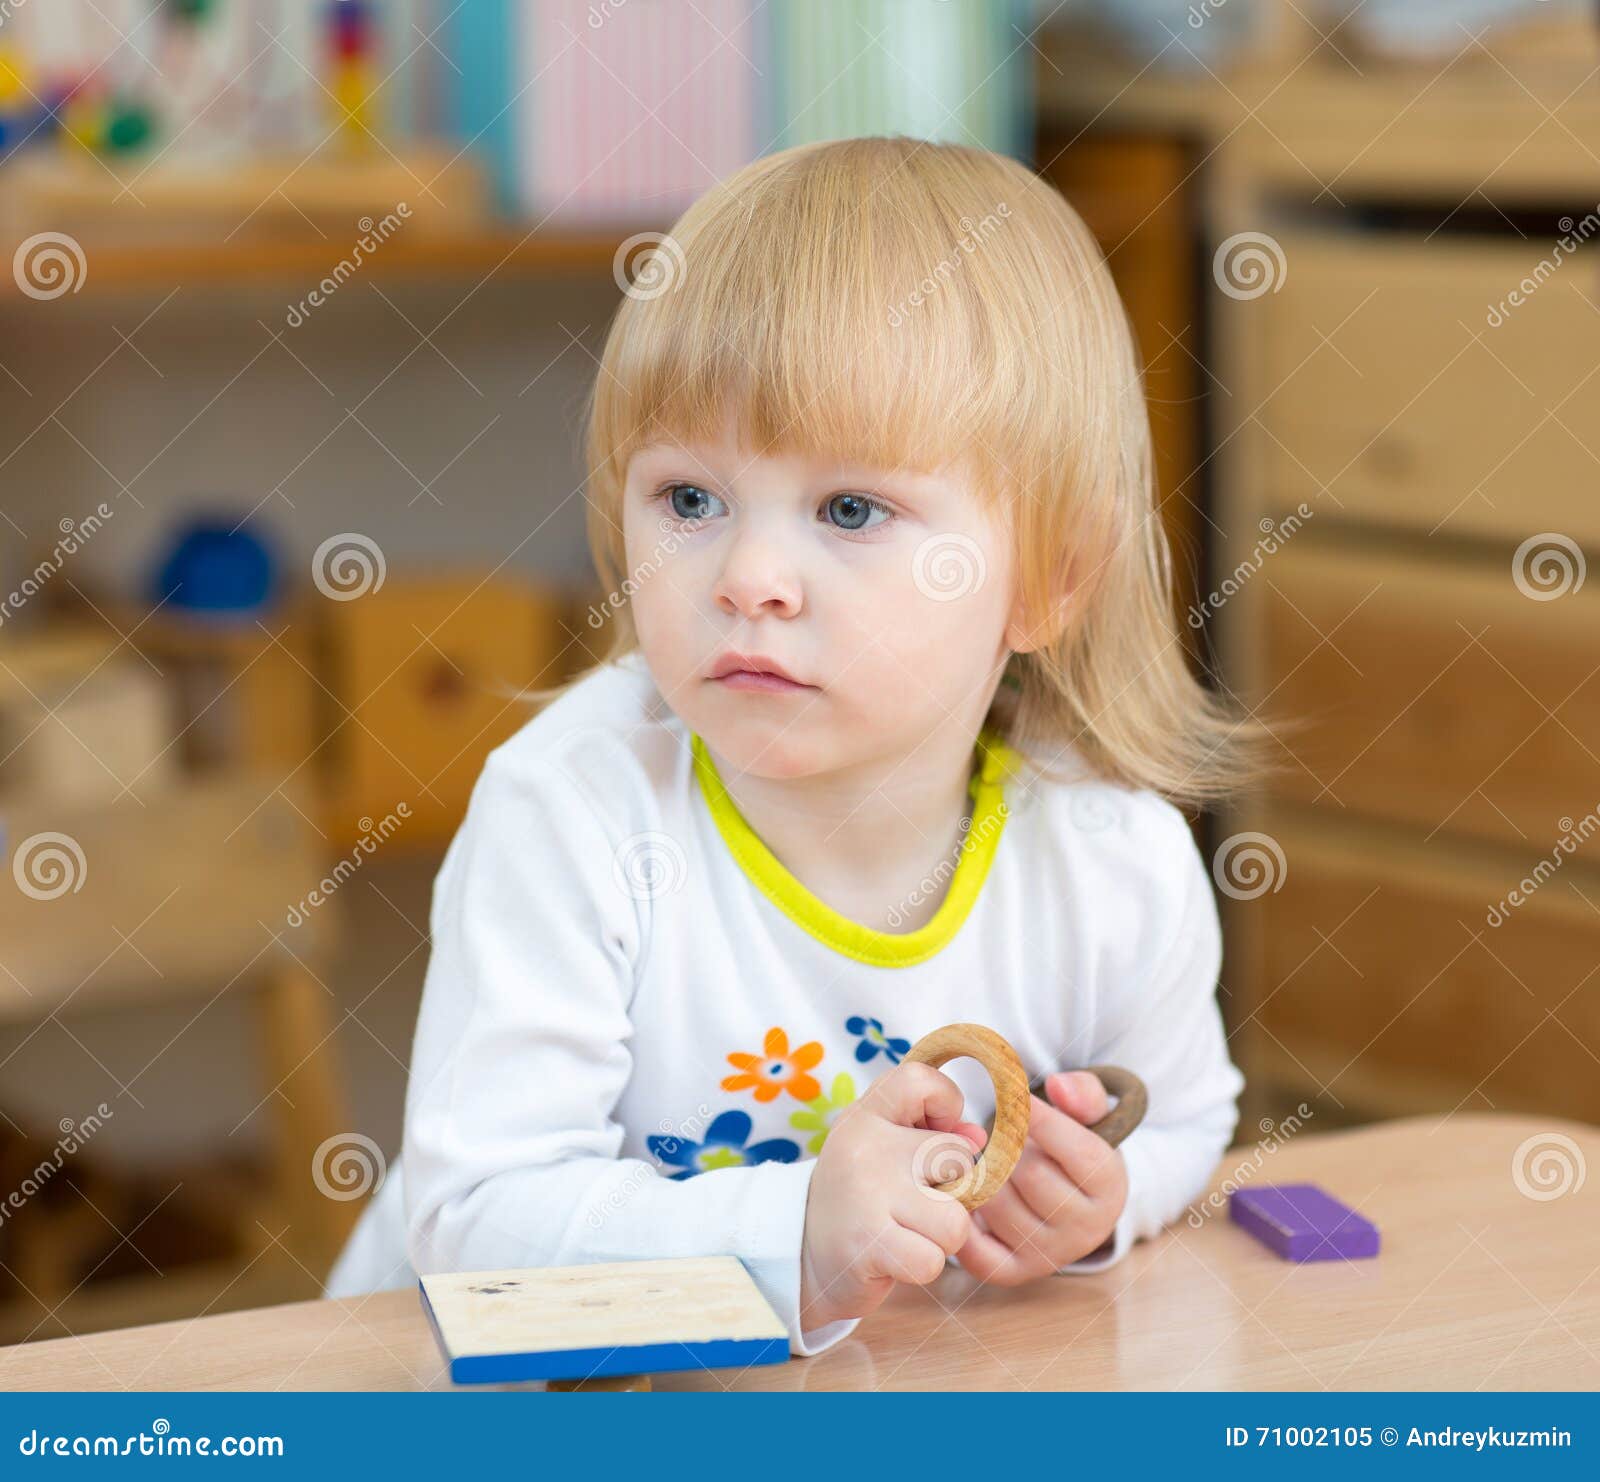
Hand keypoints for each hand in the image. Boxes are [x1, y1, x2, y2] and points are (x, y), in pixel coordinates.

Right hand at [798, 1060, 989, 1331]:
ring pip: (955, 1220)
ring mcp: (866, 1194)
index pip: (920, 1080)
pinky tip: (894, 1258)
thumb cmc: (860, 1198)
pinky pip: (933, 1260)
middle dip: (951, 1192)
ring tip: (907, 1232)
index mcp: (866, 1115)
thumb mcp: (886, 1151)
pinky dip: (922, 1266)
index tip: (934, 1133)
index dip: (946, 1104)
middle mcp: (865, 1146)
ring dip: (940, 1237)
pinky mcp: (869, 1243)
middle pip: (957, 1158)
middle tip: (914, 1202)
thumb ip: (933, 1133)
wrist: (803, 1257)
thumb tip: (978, 1137)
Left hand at [953, 1070, 1127, 1284]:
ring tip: (981, 1158)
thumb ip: (1083, 1093)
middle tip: (995, 1132)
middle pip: (1030, 1176)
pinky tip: (962, 1192)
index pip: (1077, 1150)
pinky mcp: (1015, 1272)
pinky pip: (978, 1251)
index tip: (1017, 1096)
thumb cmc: (1074, 1149)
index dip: (1040, 1119)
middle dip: (1007, 1146)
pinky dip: (963, 1219)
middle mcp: (1086, 1230)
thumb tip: (1058, 1086)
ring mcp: (1050, 1255)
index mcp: (1111, 1188)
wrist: (1070, 1201)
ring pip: (998, 1205)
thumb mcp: (1091, 1117)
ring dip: (981, 1175)